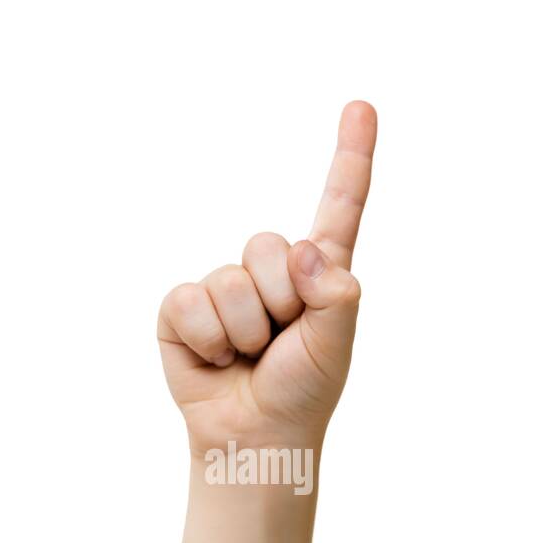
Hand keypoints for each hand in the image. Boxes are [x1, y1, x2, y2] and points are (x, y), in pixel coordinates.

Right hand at [157, 102, 376, 455]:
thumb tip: (303, 249)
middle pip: (269, 245)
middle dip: (278, 300)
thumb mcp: (336, 345)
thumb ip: (335, 293)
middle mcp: (270, 270)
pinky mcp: (182, 308)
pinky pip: (190, 301)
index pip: (339, 204)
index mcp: (319, 272)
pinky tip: (214, 359)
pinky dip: (205, 339)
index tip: (361, 105)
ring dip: (243, 331)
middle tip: (278, 342)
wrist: (254, 437)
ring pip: (230, 281)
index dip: (350, 155)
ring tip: (247, 357)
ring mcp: (223, 287)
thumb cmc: (302, 392)